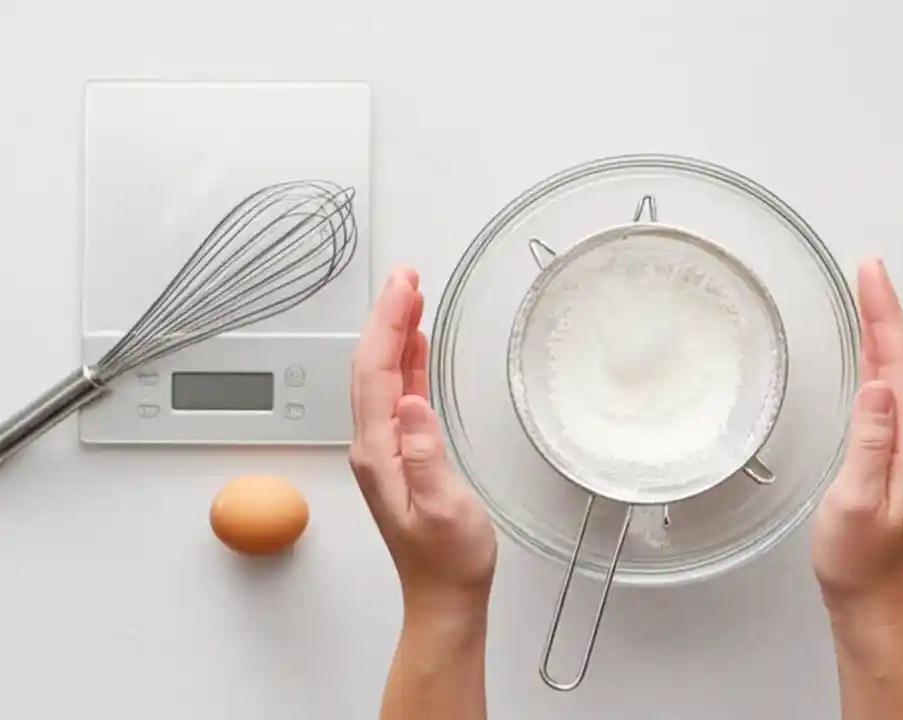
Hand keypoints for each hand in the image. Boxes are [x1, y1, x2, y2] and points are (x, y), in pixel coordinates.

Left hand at [349, 267, 496, 613]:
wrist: (443, 596)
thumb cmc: (447, 560)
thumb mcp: (442, 509)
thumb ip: (425, 456)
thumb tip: (411, 406)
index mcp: (379, 452)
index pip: (375, 373)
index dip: (388, 325)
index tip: (403, 287)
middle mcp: (375, 446)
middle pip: (372, 366)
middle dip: (387, 316)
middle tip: (406, 275)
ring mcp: (386, 449)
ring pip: (384, 375)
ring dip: (395, 332)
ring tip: (411, 294)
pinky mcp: (402, 454)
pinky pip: (397, 394)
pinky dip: (406, 361)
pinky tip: (415, 345)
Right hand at [812, 259, 902, 615]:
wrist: (870, 602)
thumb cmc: (858, 560)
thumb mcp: (857, 501)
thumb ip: (870, 443)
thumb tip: (877, 386)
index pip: (901, 364)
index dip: (886, 315)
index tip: (871, 275)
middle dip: (887, 310)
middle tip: (868, 270)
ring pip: (901, 374)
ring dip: (885, 331)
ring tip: (869, 296)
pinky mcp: (897, 457)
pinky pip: (893, 394)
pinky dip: (882, 362)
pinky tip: (871, 354)